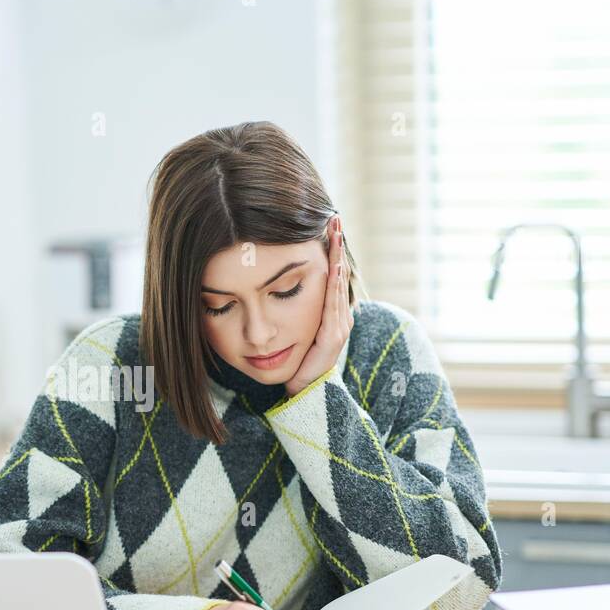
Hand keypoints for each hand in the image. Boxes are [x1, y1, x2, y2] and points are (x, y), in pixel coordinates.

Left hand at [285, 215, 353, 396]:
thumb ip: (292, 307)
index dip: (331, 249)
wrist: (302, 390)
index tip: (328, 224)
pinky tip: (334, 268)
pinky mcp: (332, 338)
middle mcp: (339, 315)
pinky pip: (332, 306)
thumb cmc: (295, 359)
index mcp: (329, 311)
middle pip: (339, 273)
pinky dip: (334, 286)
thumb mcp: (294, 326)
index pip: (331, 273)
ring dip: (337, 259)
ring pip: (338, 285)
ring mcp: (339, 326)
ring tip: (336, 236)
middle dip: (337, 246)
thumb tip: (271, 282)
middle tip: (335, 219)